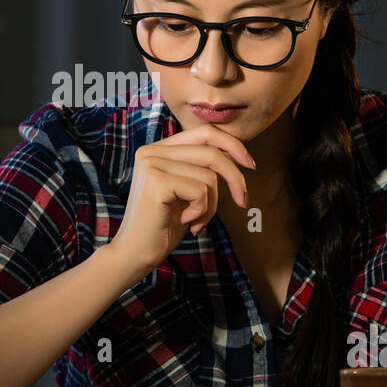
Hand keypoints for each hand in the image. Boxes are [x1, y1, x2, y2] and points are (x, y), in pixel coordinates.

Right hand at [109, 122, 255, 275]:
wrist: (135, 253)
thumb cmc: (164, 225)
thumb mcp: (186, 191)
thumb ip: (201, 168)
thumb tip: (239, 154)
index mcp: (158, 148)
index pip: (204, 132)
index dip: (233, 145)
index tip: (251, 165)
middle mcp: (152, 150)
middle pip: (212, 151)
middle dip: (234, 177)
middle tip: (243, 201)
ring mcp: (152, 163)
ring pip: (209, 175)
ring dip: (212, 205)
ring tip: (196, 221)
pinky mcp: (156, 181)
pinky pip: (201, 190)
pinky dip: (202, 211)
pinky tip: (185, 222)